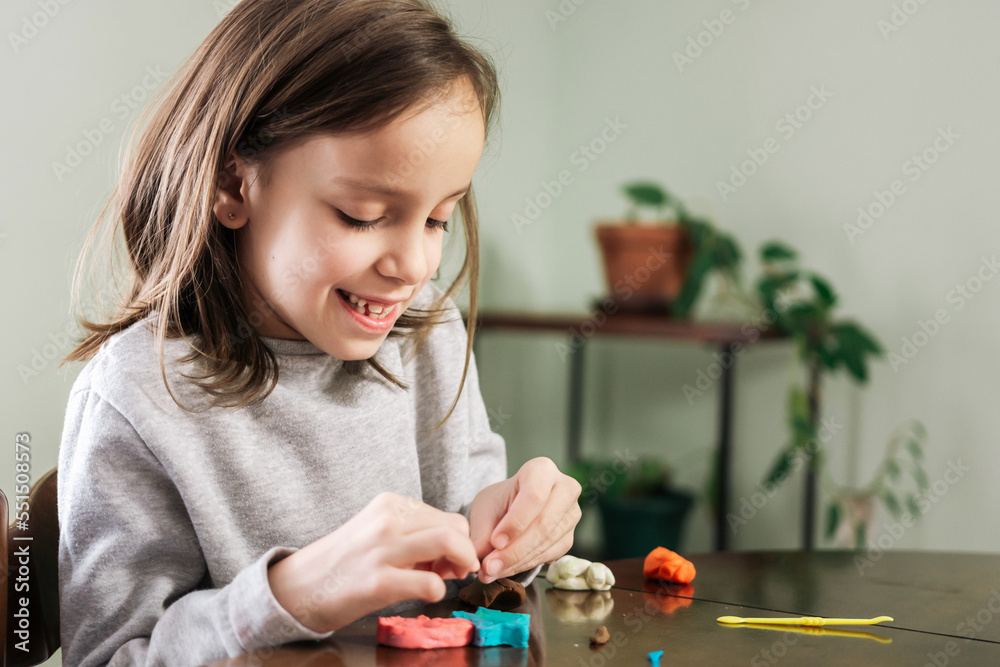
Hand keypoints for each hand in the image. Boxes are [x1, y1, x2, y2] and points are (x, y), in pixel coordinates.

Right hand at [267, 492, 479, 632]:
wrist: (300, 587)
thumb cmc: (345, 562)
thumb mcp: (378, 533)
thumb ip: (413, 535)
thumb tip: (456, 553)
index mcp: (390, 505)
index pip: (446, 516)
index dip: (458, 540)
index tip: (448, 560)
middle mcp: (387, 521)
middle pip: (454, 527)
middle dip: (465, 551)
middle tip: (454, 571)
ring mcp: (382, 550)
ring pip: (448, 542)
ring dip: (460, 564)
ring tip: (447, 578)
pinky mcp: (377, 582)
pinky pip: (429, 583)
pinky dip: (437, 590)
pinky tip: (424, 594)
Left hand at [468, 457, 581, 583]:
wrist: (512, 507)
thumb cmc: (500, 501)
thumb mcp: (485, 509)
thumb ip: (482, 533)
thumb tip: (481, 562)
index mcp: (542, 469)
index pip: (534, 497)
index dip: (515, 523)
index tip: (494, 542)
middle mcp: (565, 488)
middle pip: (544, 524)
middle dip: (514, 551)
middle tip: (488, 567)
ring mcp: (571, 514)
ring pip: (547, 543)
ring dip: (516, 562)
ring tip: (490, 571)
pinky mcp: (569, 537)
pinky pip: (548, 556)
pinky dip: (524, 565)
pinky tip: (505, 569)